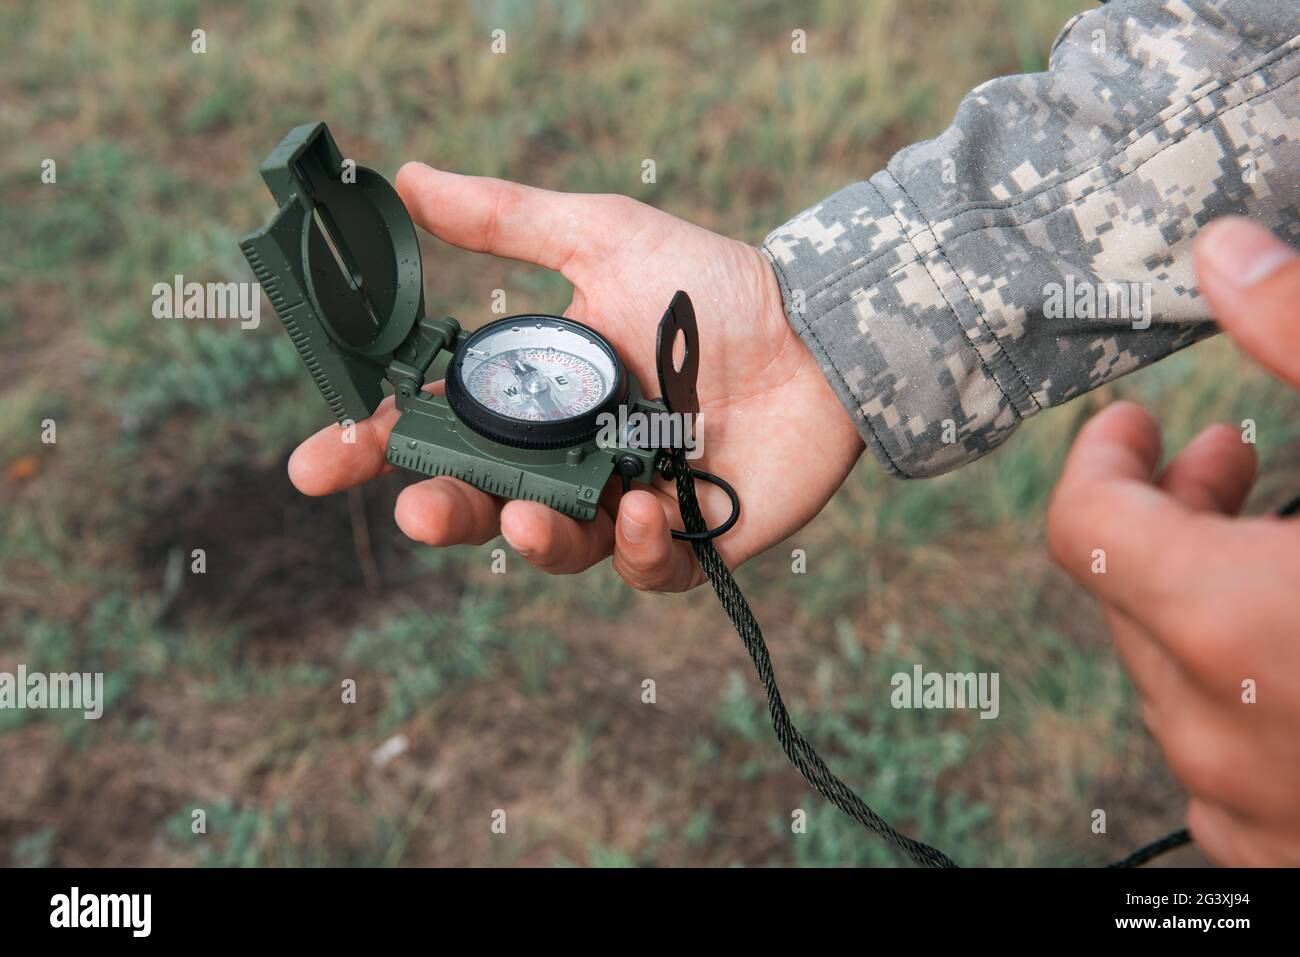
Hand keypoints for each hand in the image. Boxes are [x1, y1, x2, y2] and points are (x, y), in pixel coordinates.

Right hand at [288, 164, 863, 590]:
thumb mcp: (600, 238)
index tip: (315, 465)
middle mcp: (571, 459)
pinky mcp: (689, 542)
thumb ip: (504, 221)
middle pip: (482, 506)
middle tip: (419, 508)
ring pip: (556, 550)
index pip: (437, 432)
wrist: (818, 329)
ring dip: (534, 542)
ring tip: (536, 521)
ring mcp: (626, 505)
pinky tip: (647, 509)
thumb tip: (406, 178)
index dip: (373, 450)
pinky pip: (646, 570)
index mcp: (537, 397)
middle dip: (442, 513)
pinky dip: (638, 549)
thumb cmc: (711, 286)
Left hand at [1047, 217, 1299, 865]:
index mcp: (1229, 625)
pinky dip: (1252, 680)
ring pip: (1178, 673)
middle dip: (1171, 509)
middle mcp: (1218, 734)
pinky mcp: (1290, 857)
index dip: (1104, 455)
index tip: (1135, 422)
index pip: (1085, 523)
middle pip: (1129, 592)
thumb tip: (1227, 259)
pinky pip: (1231, 752)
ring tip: (1285, 539)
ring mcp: (1253, 812)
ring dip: (1211, 591)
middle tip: (1232, 454)